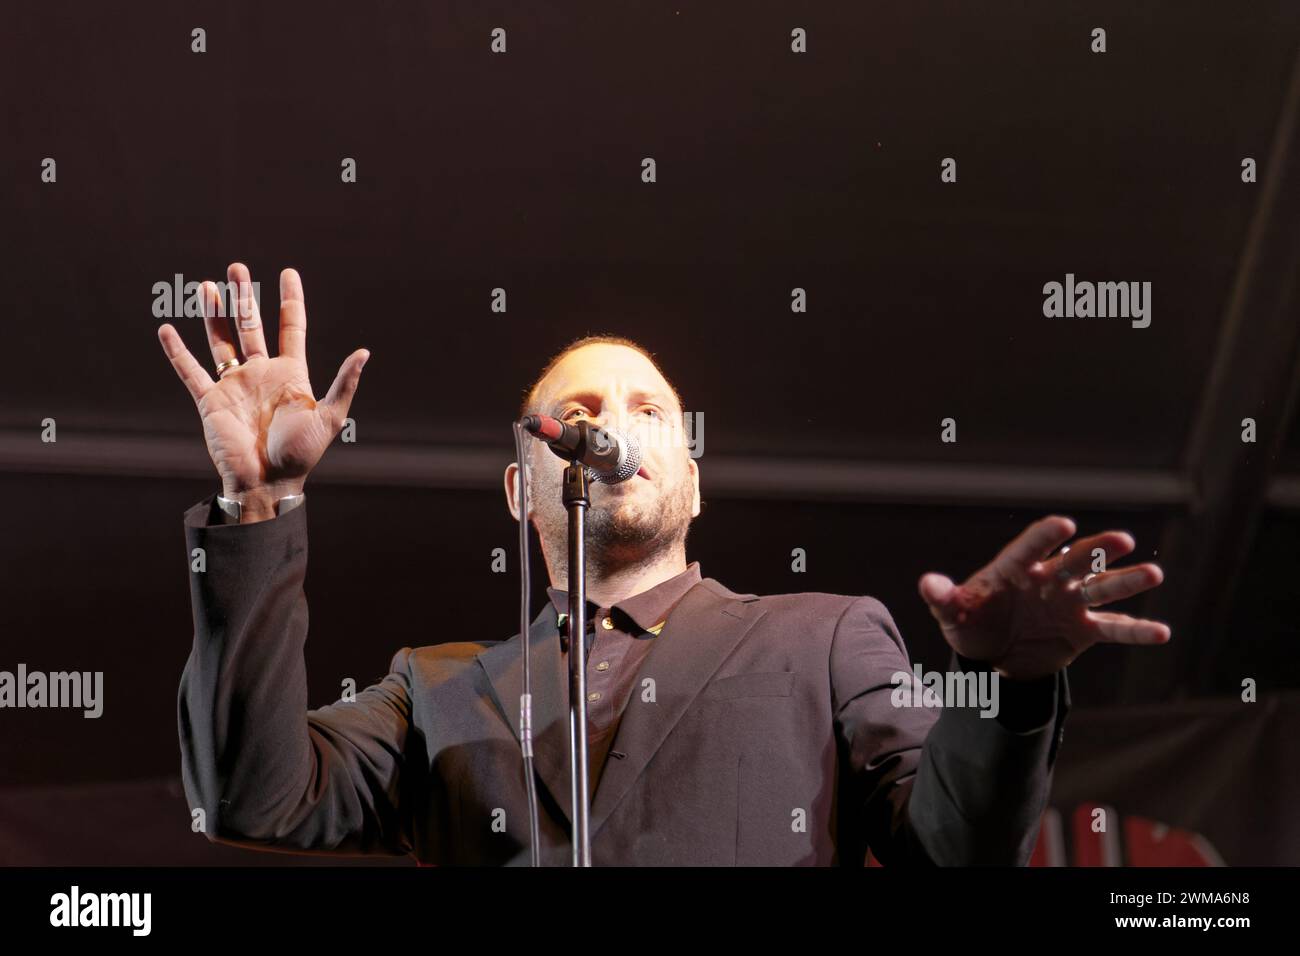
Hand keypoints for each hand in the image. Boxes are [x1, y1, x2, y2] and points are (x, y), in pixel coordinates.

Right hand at [157, 262, 367, 520]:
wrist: (268, 483)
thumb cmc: (301, 454)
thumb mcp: (329, 416)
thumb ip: (344, 383)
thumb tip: (365, 352)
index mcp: (291, 374)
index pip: (291, 327)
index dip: (290, 300)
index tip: (288, 272)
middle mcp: (261, 373)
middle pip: (251, 326)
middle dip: (245, 297)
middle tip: (239, 268)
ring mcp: (234, 385)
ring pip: (221, 341)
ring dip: (214, 313)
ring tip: (209, 285)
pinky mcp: (210, 400)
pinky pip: (190, 371)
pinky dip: (177, 351)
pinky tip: (167, 329)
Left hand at [918, 516, 1170, 679]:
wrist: (992, 655)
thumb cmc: (971, 623)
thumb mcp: (952, 614)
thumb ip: (943, 597)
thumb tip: (927, 583)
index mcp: (1016, 569)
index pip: (1031, 548)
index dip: (1046, 536)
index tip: (1063, 523)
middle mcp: (1049, 579)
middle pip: (1076, 561)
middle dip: (1097, 551)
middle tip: (1122, 540)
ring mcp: (1070, 602)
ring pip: (1102, 588)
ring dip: (1126, 582)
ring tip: (1153, 574)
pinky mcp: (1083, 629)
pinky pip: (1113, 629)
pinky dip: (1137, 631)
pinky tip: (1162, 632)